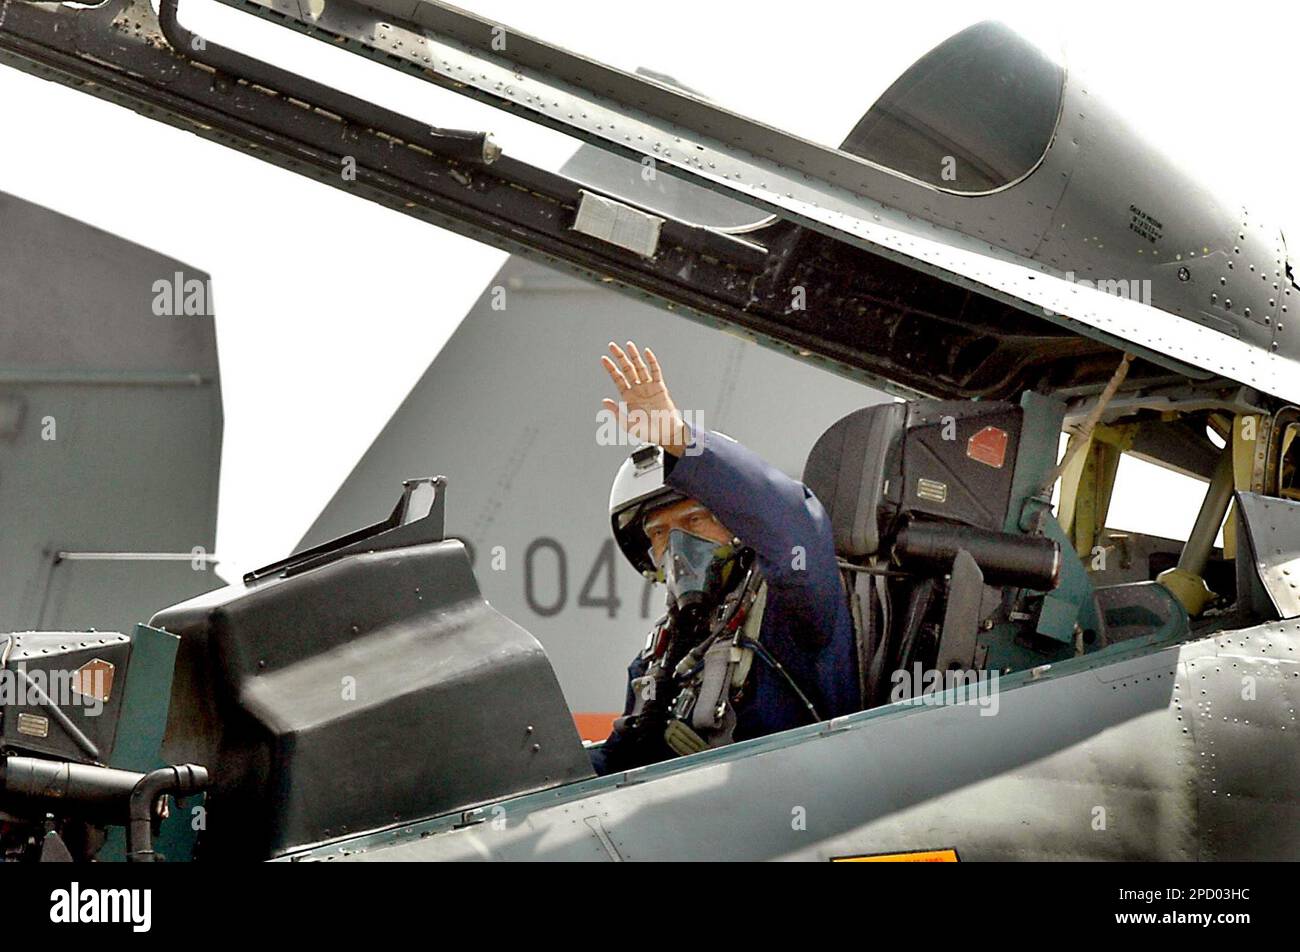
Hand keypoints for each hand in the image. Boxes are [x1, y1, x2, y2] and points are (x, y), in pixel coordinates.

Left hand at [600, 341, 687, 456]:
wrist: (665, 435)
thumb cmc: (647, 432)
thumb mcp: (628, 424)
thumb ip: (616, 412)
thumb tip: (604, 401)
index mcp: (628, 397)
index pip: (617, 379)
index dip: (610, 368)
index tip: (603, 358)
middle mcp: (638, 389)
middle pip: (627, 369)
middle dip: (619, 357)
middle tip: (612, 346)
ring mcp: (649, 387)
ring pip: (640, 367)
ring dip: (634, 356)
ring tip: (628, 344)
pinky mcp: (660, 387)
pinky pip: (656, 372)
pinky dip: (652, 362)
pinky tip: (646, 352)